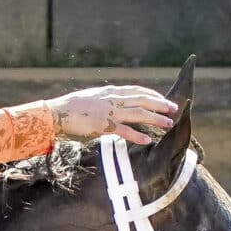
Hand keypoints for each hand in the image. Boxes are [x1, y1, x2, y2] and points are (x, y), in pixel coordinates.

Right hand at [46, 85, 178, 145]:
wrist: (57, 114)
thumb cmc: (70, 109)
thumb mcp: (91, 99)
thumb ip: (104, 101)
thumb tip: (111, 105)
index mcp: (110, 92)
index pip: (136, 90)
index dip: (151, 94)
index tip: (162, 99)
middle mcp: (112, 100)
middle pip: (142, 100)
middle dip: (160, 104)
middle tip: (174, 109)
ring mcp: (109, 112)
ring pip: (139, 113)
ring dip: (155, 119)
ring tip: (167, 124)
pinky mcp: (104, 125)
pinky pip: (125, 130)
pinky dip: (137, 135)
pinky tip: (147, 140)